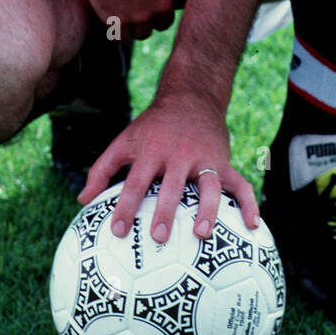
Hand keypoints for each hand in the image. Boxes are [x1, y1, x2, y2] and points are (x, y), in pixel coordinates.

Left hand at [77, 90, 260, 242]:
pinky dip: (249, 204)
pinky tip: (254, 226)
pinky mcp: (223, 161)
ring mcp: (203, 158)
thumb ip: (101, 169)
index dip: (125, 206)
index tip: (117, 232)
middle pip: (171, 186)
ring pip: (207, 186)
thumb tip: (82, 200)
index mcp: (151, 152)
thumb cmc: (152, 127)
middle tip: (158, 237)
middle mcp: (177, 155)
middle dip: (164, 211)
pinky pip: (240, 184)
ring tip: (201, 234)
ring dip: (206, 211)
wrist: (190, 97)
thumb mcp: (124, 141)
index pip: (135, 182)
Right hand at [80, 0, 190, 39]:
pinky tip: (113, 16)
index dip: (171, 2)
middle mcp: (164, 2)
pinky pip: (123, 37)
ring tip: (123, 6)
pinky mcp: (119, 21)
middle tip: (139, 0)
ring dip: (135, 24)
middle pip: (164, 22)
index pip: (185, 5)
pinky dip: (118, 29)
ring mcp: (142, 14)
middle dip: (154, 15)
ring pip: (143, 32)